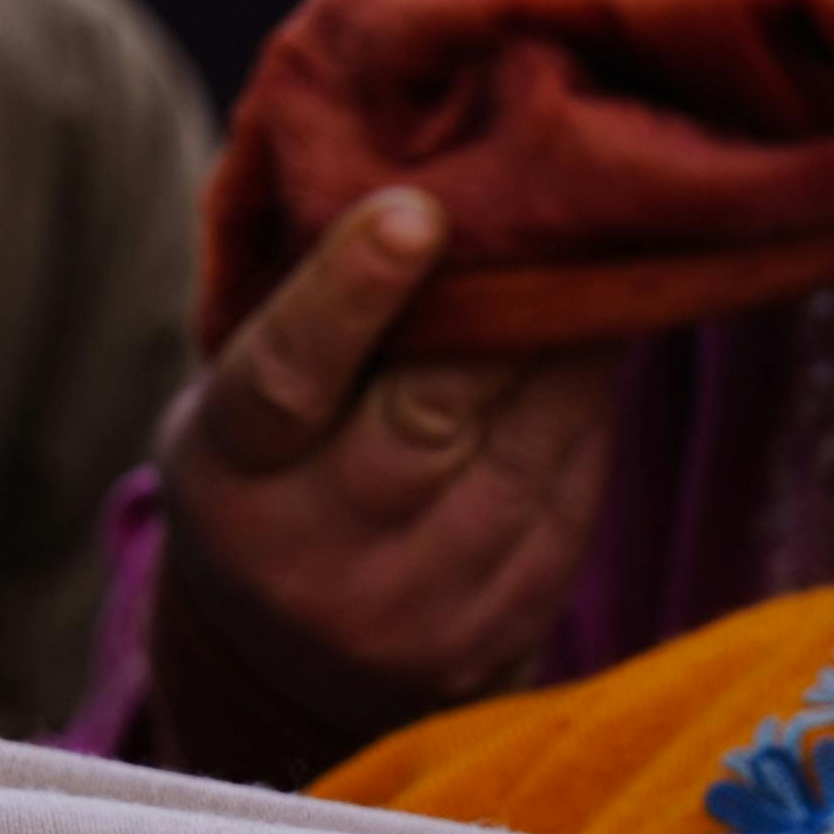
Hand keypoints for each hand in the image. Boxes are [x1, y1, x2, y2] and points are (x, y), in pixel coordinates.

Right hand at [154, 187, 621, 734]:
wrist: (286, 665)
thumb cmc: (274, 471)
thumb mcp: (242, 400)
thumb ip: (302, 306)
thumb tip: (419, 168)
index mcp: (230, 467)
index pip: (286, 376)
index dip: (350, 293)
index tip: (416, 211)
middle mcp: (307, 555)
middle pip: (429, 414)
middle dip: (507, 308)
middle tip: (561, 209)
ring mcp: (406, 611)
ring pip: (523, 452)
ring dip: (573, 352)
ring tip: (604, 264)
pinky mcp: (493, 640)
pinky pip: (567, 503)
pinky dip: (588, 419)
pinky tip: (598, 356)